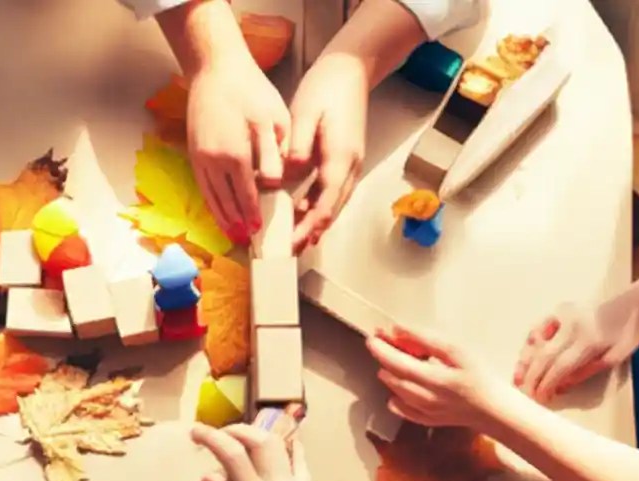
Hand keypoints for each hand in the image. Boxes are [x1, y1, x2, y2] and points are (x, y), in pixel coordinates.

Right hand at [186, 54, 289, 243]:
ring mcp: (200, 158)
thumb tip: (274, 183)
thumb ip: (274, 154)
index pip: (246, 195)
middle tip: (246, 240)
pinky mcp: (194, 152)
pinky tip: (217, 209)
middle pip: (226, 202)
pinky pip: (202, 186)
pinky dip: (210, 202)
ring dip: (221, 217)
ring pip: (211, 197)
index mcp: (236, 155)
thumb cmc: (248, 89)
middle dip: (236, 223)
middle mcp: (214, 161)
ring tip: (230, 233)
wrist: (214, 69)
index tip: (260, 229)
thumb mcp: (272, 119)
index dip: (253, 214)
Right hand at [190, 424, 316, 480]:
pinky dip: (285, 445)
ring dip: (257, 434)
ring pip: (279, 443)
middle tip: (221, 434)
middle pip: (260, 440)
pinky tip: (276, 443)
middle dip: (237, 429)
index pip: (233, 456)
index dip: (212, 438)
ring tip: (242, 438)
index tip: (196, 432)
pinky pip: (298, 457)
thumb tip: (220, 471)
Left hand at [288, 54, 368, 248]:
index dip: (309, 226)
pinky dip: (318, 208)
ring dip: (315, 223)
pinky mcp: (345, 162)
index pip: (325, 203)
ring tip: (293, 241)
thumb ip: (298, 146)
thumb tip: (289, 173)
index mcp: (340, 158)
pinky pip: (332, 193)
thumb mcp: (306, 113)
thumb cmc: (327, 89)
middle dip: (311, 233)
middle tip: (287, 251)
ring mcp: (351, 166)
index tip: (291, 242)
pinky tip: (302, 215)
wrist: (351, 71)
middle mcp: (350, 167)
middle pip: (332, 210)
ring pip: (334, 204)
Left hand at [367, 326, 517, 430]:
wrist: (499, 412)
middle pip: (394, 377)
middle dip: (383, 358)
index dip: (382, 349)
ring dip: (389, 375)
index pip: (397, 363)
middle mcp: (425, 399)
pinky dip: (396, 398)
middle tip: (379, 342)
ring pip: (396, 393)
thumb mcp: (459, 352)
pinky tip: (396, 390)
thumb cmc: (483, 377)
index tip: (373, 335)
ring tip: (390, 360)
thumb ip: (427, 341)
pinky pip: (404, 410)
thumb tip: (398, 330)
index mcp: (434, 380)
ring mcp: (425, 413)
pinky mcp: (430, 421)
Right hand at [515, 299, 638, 402]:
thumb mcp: (615, 357)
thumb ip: (587, 371)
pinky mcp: (560, 309)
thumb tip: (561, 385)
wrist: (637, 302)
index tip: (541, 398)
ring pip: (536, 341)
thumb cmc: (631, 332)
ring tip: (518, 378)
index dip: (547, 384)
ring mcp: (564, 315)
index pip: (560, 366)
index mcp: (589, 340)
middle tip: (526, 394)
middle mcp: (572, 326)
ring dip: (525, 361)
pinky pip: (540, 327)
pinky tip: (527, 354)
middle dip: (533, 377)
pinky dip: (531, 341)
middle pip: (544, 356)